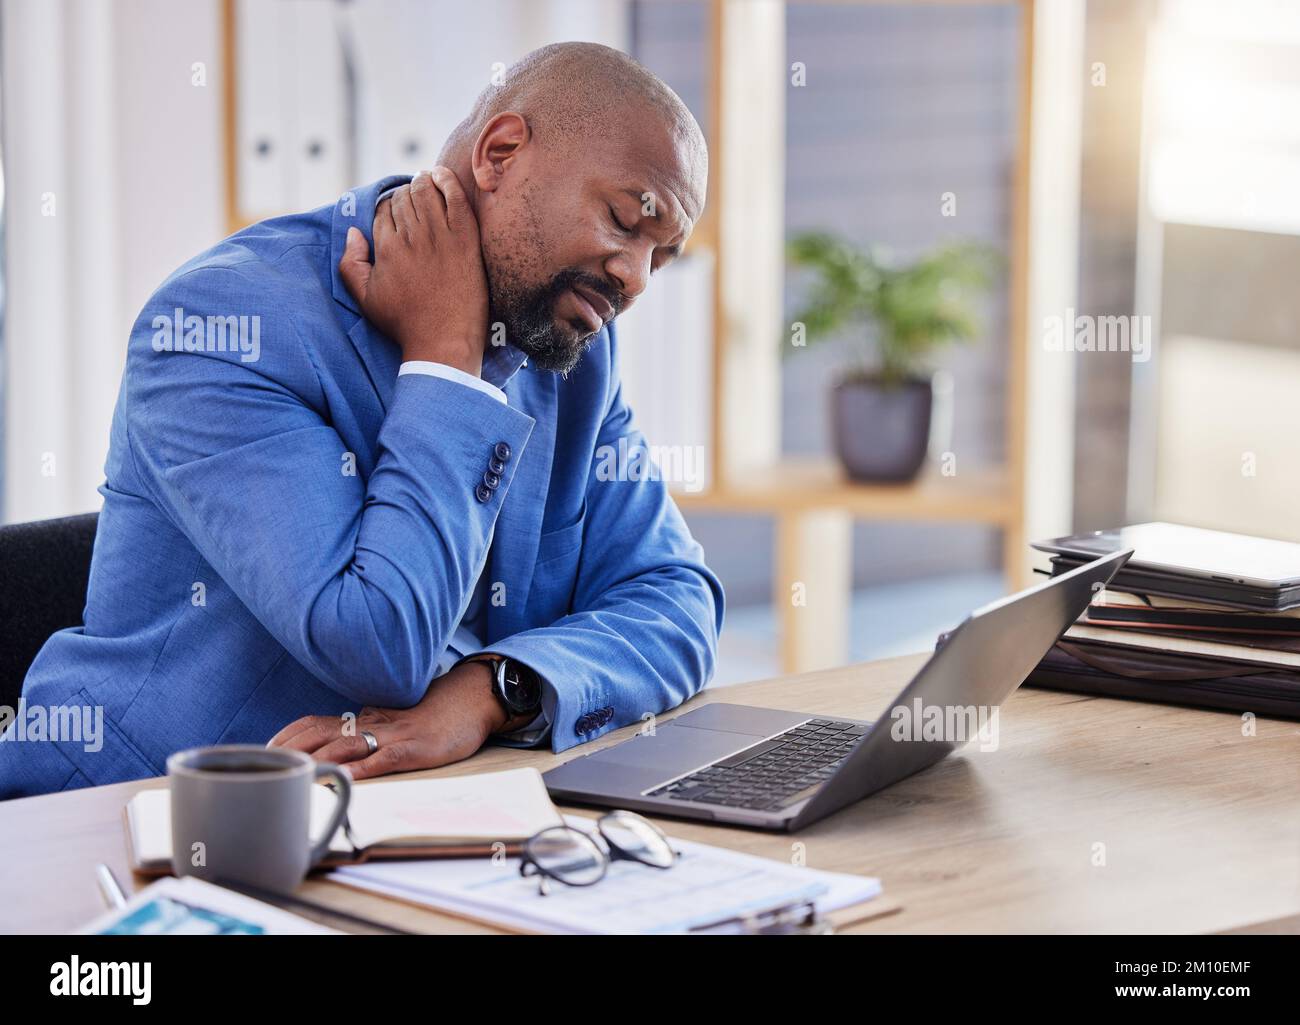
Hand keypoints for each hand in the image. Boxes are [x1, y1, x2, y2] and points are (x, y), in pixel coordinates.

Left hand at [267, 662, 507, 780]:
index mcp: (364, 717)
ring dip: (316, 760)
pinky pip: (382, 758)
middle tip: (265, 766)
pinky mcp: (414, 749)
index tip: (264, 751)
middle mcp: (371, 723)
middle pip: (319, 731)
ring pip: (345, 744)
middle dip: (290, 749)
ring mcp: (392, 735)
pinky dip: (360, 769)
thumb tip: (340, 743)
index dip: (287, 735)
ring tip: (292, 774)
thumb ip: (367, 730)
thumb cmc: (433, 713)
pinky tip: (344, 780)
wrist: (471, 700)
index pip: (314, 722)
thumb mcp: (393, 719)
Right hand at [337, 167, 488, 375]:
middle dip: (406, 194)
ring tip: (426, 181)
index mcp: (385, 248)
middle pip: (404, 198)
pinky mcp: (465, 238)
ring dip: (423, 182)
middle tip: (414, 196)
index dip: (390, 207)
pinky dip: (447, 181)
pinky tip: (442, 175)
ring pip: (425, 192)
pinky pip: (455, 197)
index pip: (384, 211)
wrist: (444, 341)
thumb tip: (354, 233)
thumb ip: (350, 264)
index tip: (399, 210)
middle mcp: (410, 237)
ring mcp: (439, 236)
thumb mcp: (366, 299)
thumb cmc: (405, 323)